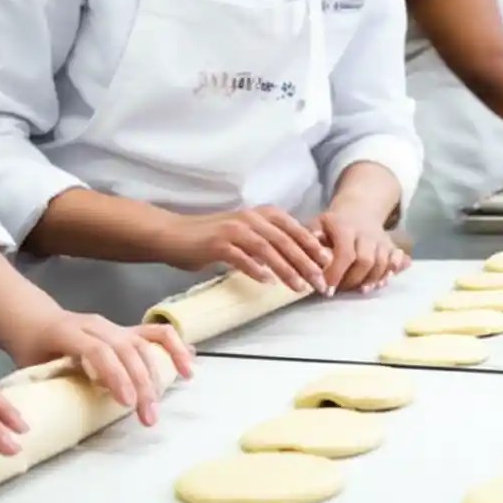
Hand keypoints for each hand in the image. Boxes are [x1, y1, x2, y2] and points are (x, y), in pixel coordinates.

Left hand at [6, 315, 195, 426]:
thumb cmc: (31, 349)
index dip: (115, 375)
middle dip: (141, 384)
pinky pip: (158, 334)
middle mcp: (97, 325)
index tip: (126, 403)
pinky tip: (188, 368)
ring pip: (143, 344)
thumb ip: (50, 380)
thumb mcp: (30, 365)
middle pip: (126, 349)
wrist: (35, 320)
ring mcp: (115, 325)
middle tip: (147, 416)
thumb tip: (63, 412)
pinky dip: (176, 348)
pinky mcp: (128, 330)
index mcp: (68, 332)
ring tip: (157, 406)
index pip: (98, 350)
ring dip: (157, 375)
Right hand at [161, 206, 330, 292]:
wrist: (174, 235)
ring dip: (286, 269)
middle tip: (320, 283)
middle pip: (286, 241)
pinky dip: (255, 269)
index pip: (295, 230)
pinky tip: (267, 283)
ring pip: (268, 249)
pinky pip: (241, 257)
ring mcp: (234, 230)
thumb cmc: (212, 237)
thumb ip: (269, 241)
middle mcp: (251, 218)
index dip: (313, 247)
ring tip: (299, 287)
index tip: (329, 264)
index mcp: (262, 214)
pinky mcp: (217, 244)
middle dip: (306, 263)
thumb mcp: (246, 234)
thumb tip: (297, 259)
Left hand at [310, 210, 410, 293]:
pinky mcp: (392, 245)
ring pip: (382, 263)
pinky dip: (393, 271)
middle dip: (353, 280)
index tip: (327, 288)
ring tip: (360, 291)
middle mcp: (367, 233)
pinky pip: (398, 259)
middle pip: (366, 261)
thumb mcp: (318, 225)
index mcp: (345, 228)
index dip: (337, 273)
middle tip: (341, 291)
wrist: (358, 210)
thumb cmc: (332, 225)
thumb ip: (311, 240)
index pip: (345, 253)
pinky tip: (382, 282)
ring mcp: (382, 239)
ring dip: (372, 280)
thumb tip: (312, 258)